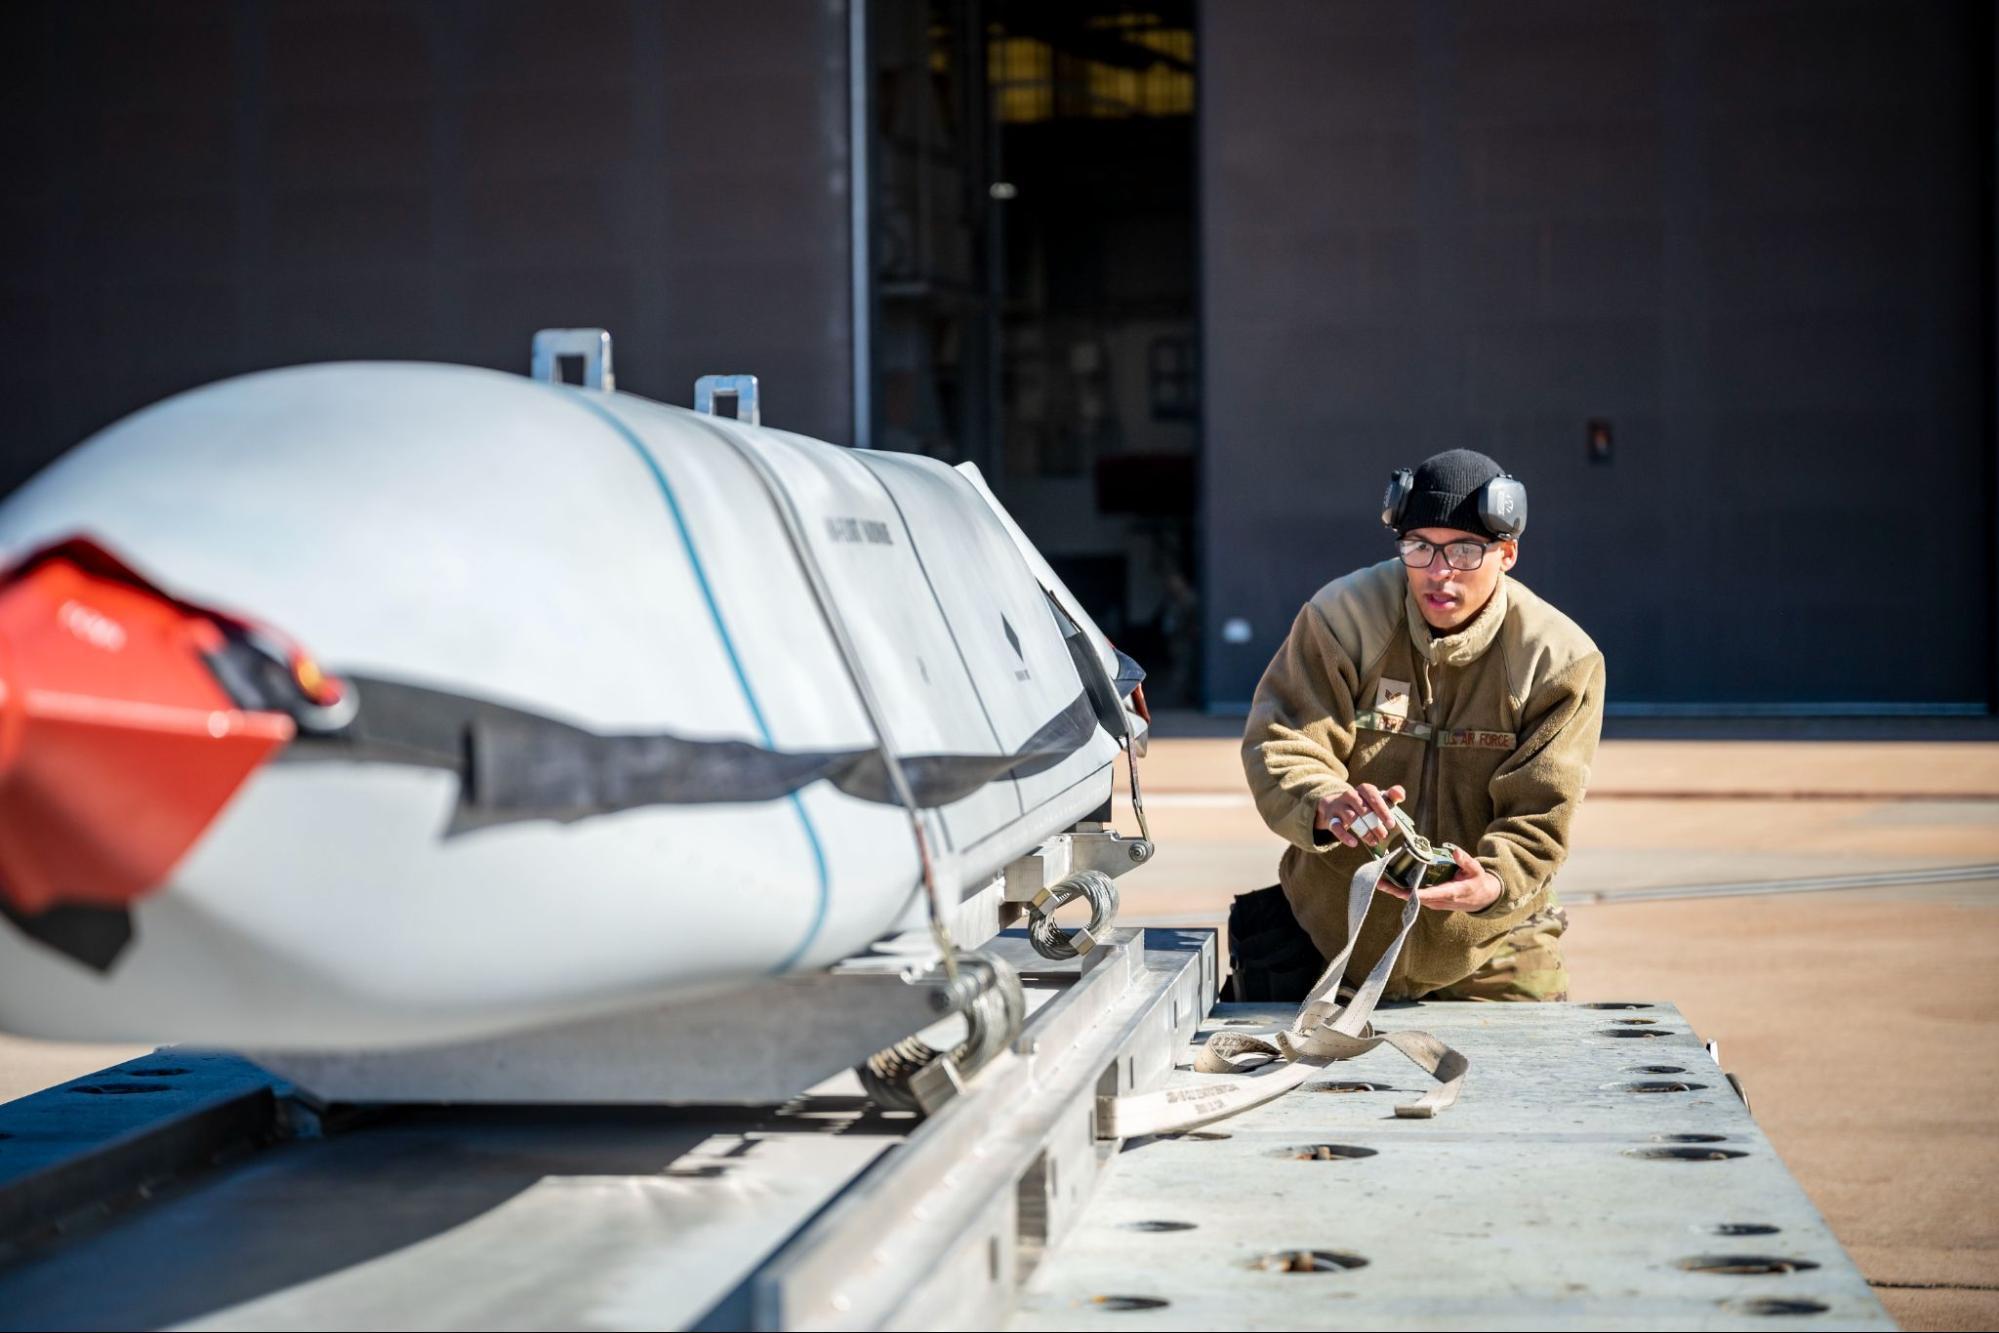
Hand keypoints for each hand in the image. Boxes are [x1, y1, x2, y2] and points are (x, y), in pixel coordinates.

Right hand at [1316, 783, 1406, 848]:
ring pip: (1351, 818)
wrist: (1335, 805)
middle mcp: (1350, 795)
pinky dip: (1344, 836)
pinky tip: (1354, 843)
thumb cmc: (1363, 803)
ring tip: (1373, 841)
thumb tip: (1400, 795)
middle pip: (1362, 808)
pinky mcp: (1331, 818)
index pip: (1373, 795)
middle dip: (1374, 823)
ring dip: (1363, 831)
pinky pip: (1336, 827)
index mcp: (1364, 789)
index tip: (1391, 824)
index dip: (1382, 809)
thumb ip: (1391, 795)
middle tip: (1384, 835)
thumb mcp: (1377, 798)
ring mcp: (1339, 806)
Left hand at [1377, 844, 1502, 912]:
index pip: (1433, 894)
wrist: (1482, 898)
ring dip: (1396, 891)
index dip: (1418, 893)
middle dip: (1398, 891)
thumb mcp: (1475, 869)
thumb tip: (1454, 850)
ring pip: (1412, 898)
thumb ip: (1465, 860)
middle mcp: (1440, 900)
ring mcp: (1435, 902)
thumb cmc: (1478, 881)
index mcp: (1452, 892)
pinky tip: (1390, 882)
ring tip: (1379, 881)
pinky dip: (1402, 890)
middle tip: (1380, 882)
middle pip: (1416, 898)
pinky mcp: (1431, 901)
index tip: (1404, 891)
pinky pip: (1414, 897)